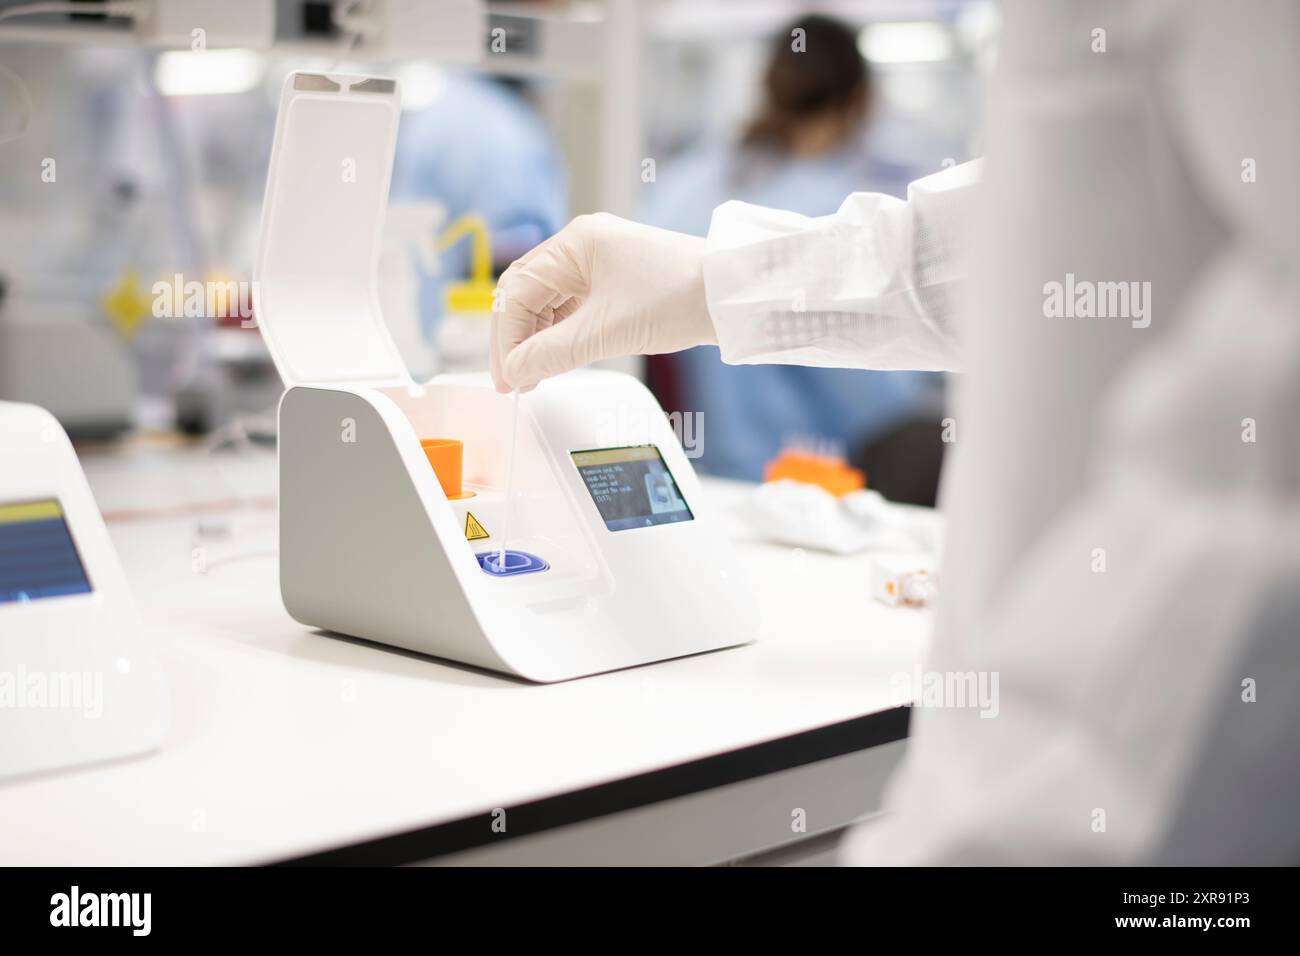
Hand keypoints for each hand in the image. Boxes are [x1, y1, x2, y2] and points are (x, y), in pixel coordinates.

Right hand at [490, 213, 715, 391]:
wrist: (730, 295)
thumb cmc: (678, 297)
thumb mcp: (606, 331)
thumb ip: (551, 353)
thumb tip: (514, 372)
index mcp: (574, 242)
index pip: (517, 290)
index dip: (506, 339)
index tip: (507, 377)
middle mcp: (581, 246)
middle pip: (526, 294)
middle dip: (515, 340)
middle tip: (512, 382)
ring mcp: (598, 263)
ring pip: (547, 303)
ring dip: (536, 339)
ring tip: (533, 376)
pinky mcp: (614, 281)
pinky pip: (571, 308)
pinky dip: (559, 335)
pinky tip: (555, 359)